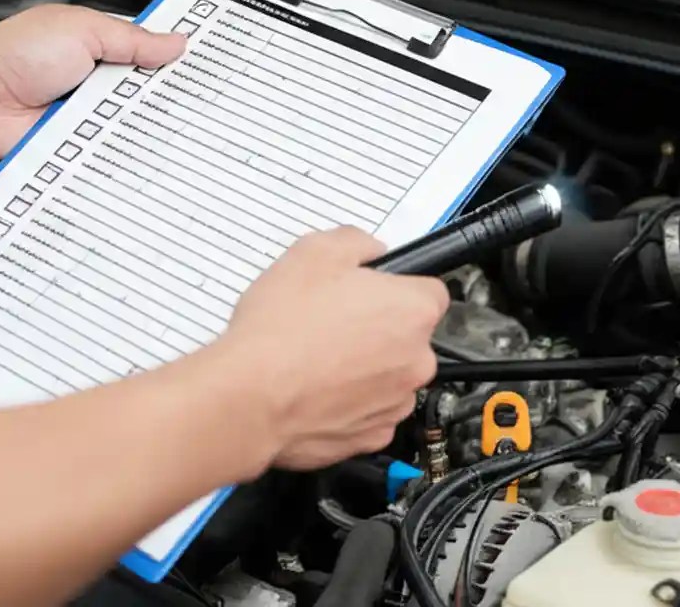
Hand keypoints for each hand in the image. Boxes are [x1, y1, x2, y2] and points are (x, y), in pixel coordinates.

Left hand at [0, 4, 185, 159]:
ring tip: (170, 123)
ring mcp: (92, 115)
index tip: (208, 65)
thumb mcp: (82, 30)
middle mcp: (99, 82)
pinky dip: (125, 151)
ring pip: (137, 124)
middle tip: (201, 98)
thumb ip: (131, 39)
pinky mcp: (84, 146)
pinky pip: (114, 151)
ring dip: (148, 124)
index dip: (176, 59)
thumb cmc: (13, 56)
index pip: (151, 52)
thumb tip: (174, 42)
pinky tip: (141, 148)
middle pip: (150, 92)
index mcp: (101, 46)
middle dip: (170, 95)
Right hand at [212, 227, 448, 471]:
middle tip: (334, 323)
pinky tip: (318, 391)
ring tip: (319, 358)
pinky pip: (372, 412)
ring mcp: (397, 402)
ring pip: (391, 376)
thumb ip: (356, 242)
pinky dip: (352, 404)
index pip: (429, 291)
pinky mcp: (373, 437)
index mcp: (413, 310)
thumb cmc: (280, 330)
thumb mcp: (314, 252)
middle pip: (410, 336)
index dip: (396, 288)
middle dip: (380, 329)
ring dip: (366, 368)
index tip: (371, 292)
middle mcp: (417, 359)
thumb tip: (369, 249)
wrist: (250, 397)